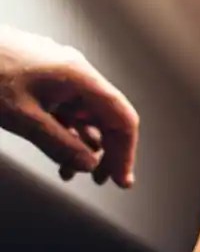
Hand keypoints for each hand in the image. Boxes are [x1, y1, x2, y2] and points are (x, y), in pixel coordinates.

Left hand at [0, 26, 138, 185]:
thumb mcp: (22, 117)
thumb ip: (59, 144)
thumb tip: (88, 165)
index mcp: (79, 76)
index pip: (122, 118)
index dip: (125, 152)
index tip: (119, 179)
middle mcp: (75, 72)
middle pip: (107, 116)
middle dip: (106, 151)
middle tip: (100, 180)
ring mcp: (58, 73)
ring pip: (85, 114)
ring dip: (82, 144)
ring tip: (71, 171)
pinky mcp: (42, 77)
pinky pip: (65, 108)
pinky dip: (65, 131)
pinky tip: (56, 150)